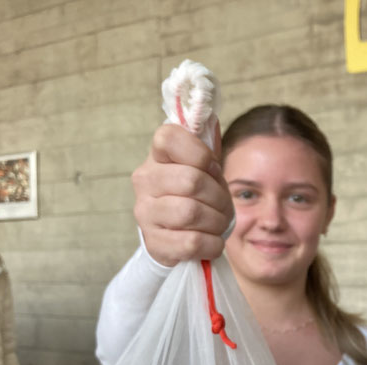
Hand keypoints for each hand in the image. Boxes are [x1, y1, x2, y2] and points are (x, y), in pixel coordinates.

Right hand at [132, 122, 233, 265]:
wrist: (177, 238)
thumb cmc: (194, 196)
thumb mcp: (204, 169)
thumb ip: (207, 145)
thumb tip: (211, 117)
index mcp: (157, 156)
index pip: (169, 138)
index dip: (200, 154)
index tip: (212, 169)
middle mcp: (144, 181)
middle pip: (191, 181)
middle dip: (219, 196)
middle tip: (222, 205)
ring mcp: (145, 213)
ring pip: (191, 213)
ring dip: (217, 221)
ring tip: (217, 223)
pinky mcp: (154, 243)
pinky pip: (191, 242)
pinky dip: (212, 244)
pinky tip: (211, 241)